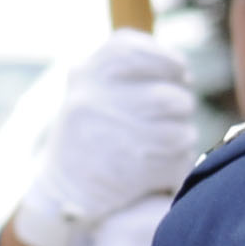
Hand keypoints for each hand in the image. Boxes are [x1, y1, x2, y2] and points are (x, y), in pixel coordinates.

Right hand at [11, 31, 198, 245]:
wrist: (62, 194)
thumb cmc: (88, 137)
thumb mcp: (89, 92)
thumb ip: (124, 73)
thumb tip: (179, 67)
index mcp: (85, 77)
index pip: (134, 50)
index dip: (166, 59)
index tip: (179, 71)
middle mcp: (92, 101)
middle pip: (168, 97)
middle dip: (181, 105)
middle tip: (178, 110)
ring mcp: (111, 137)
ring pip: (180, 132)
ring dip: (182, 138)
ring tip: (170, 142)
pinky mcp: (129, 172)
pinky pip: (177, 162)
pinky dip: (177, 166)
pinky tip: (164, 166)